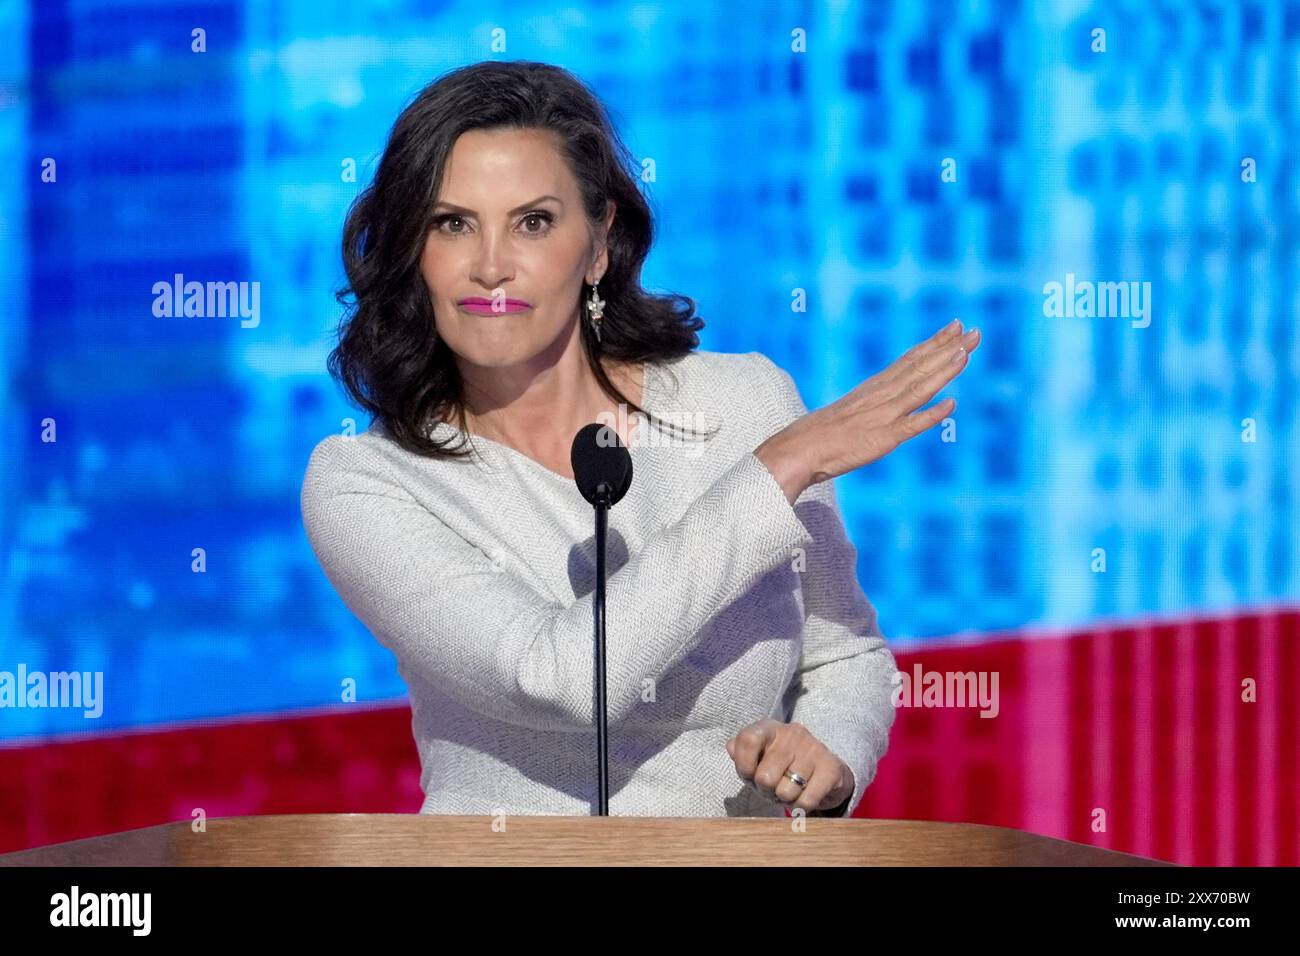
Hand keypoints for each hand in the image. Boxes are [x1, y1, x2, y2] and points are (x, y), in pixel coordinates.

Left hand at [725, 718, 853, 813]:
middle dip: (765, 791)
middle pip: (764, 777)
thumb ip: (741, 753)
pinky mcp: (831, 768)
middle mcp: (792, 734)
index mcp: (770, 729)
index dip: (744, 765)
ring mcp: (813, 749)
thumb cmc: (783, 766)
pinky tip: (804, 796)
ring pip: (785, 792)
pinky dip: (801, 807)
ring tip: (790, 790)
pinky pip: (805, 801)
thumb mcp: (759, 758)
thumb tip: (731, 748)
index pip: (747, 740)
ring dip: (784, 800)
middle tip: (774, 787)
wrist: (827, 773)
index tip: (749, 775)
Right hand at [755, 320, 980, 500]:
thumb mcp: (849, 414)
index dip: (935, 343)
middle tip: (975, 331)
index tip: (955, 327)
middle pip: (920, 367)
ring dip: (944, 371)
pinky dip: (931, 415)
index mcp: (874, 388)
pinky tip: (951, 404)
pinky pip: (911, 425)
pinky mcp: (882, 439)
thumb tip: (884, 406)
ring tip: (966, 353)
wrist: (798, 449)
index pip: (910, 359)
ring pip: (919, 388)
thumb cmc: (819, 434)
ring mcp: (883, 416)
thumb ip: (870, 407)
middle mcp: (881, 396)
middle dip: (948, 349)